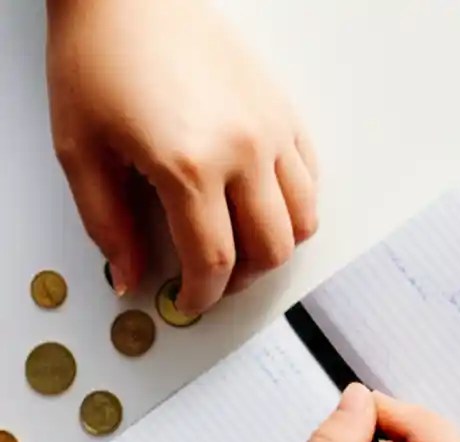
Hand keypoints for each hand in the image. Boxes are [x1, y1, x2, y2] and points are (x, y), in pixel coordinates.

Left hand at [46, 0, 317, 312]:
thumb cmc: (99, 56)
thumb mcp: (80, 149)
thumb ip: (106, 223)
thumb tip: (128, 274)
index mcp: (189, 164)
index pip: (214, 259)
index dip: (202, 294)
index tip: (189, 300)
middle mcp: (243, 150)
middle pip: (270, 248)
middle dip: (241, 278)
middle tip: (213, 278)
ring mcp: (272, 130)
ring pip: (302, 219)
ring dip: (276, 245)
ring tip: (243, 245)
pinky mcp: (284, 112)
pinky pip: (310, 178)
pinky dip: (293, 204)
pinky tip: (260, 203)